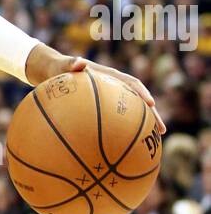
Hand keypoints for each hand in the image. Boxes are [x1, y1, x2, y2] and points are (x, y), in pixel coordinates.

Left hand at [24, 45, 165, 133]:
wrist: (51, 72)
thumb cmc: (57, 69)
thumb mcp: (62, 65)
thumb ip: (71, 64)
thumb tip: (79, 63)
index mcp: (108, 77)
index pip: (130, 84)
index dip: (142, 93)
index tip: (151, 104)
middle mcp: (113, 89)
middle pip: (137, 103)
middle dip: (151, 116)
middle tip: (161, 131)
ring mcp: (109, 100)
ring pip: (129, 115)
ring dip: (141, 127)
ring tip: (151, 144)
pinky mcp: (101, 110)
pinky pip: (114, 123)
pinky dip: (120, 134)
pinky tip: (120, 150)